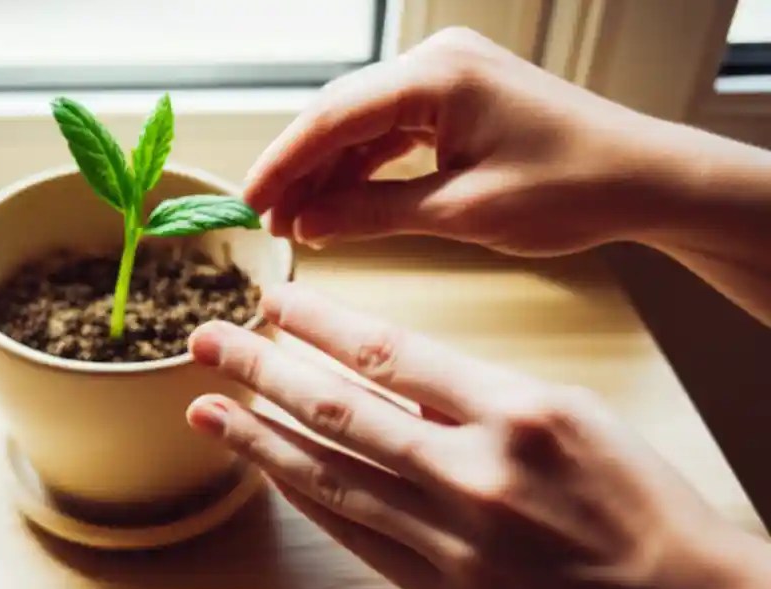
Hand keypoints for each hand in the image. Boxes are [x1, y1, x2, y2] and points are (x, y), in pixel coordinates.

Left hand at [185, 284, 770, 588]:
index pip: (390, 352)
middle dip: (262, 371)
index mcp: (516, 411)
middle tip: (206, 341)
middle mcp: (474, 474)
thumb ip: (474, 393)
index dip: (318, 325)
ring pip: (330, 476)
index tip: (271, 303)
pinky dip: (304, 497)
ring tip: (205, 409)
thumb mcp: (569, 412)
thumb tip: (384, 371)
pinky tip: (265, 470)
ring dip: (258, 439)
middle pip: (340, 410)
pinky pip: (353, 533)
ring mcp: (452, 539)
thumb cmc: (636, 501)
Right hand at [246, 26, 770, 323]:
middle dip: (299, 169)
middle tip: (267, 223)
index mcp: (436, 77)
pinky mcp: (459, 95)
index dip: (282, 164)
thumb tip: (304, 222)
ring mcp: (448, 74)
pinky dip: (364, 166)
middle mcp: (436, 61)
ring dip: (329, 171)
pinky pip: (391, 127)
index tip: (247, 204)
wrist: (645, 178)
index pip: (331, 117)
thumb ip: (372, 213)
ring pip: (361, 122)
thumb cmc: (571, 190)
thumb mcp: (461, 212)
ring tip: (298, 223)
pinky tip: (340, 204)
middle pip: (339, 113)